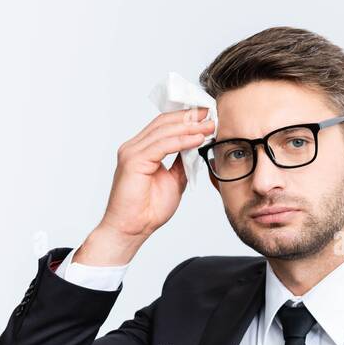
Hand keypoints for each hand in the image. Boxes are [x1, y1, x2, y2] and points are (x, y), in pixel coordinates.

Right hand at [83, 107, 213, 259]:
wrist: (131, 229)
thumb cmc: (147, 210)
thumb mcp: (174, 181)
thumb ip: (182, 163)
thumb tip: (196, 148)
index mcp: (141, 149)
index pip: (164, 125)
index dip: (186, 118)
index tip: (207, 116)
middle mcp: (134, 147)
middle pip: (164, 122)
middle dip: (190, 117)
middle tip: (211, 115)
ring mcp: (132, 152)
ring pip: (164, 131)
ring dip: (190, 127)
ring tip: (209, 126)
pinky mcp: (133, 161)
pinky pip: (162, 145)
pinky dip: (182, 141)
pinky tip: (198, 139)